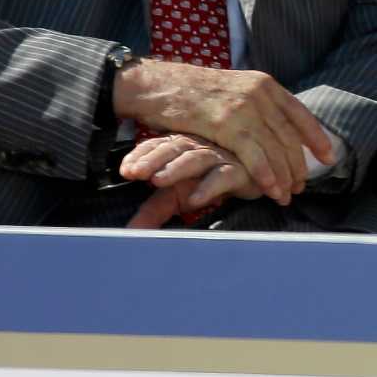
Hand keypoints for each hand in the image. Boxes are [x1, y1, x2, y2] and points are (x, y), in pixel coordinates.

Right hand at [112, 59, 332, 205]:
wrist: (157, 85)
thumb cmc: (191, 93)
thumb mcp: (233, 89)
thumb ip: (256, 104)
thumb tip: (275, 127)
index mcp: (265, 84)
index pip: (300, 114)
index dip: (316, 138)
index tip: (328, 158)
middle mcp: (260, 94)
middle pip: (289, 137)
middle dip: (298, 165)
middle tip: (301, 185)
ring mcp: (245, 108)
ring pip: (275, 149)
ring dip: (284, 176)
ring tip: (287, 194)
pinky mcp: (228, 124)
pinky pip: (255, 156)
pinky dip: (266, 176)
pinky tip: (272, 190)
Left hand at [120, 133, 260, 227]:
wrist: (251, 179)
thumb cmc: (210, 181)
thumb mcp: (177, 197)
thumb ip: (153, 211)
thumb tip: (130, 231)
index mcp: (180, 147)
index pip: (156, 146)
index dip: (140, 155)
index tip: (126, 170)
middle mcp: (197, 147)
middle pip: (173, 148)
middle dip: (152, 160)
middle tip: (136, 173)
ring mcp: (219, 158)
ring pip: (195, 159)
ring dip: (175, 169)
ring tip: (158, 180)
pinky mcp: (238, 172)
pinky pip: (222, 177)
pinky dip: (208, 187)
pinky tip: (194, 199)